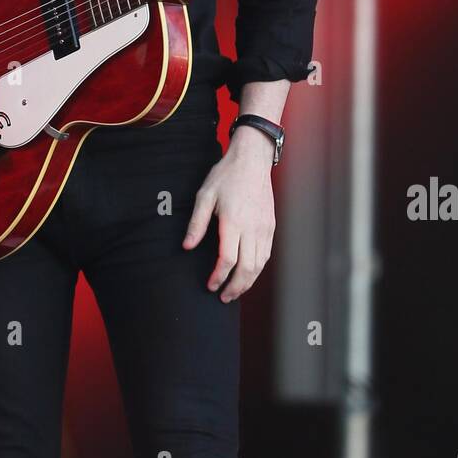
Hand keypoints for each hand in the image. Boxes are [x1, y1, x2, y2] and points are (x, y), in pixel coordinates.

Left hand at [182, 127, 275, 300]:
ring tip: (235, 291)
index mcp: (234, 221)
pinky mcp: (271, 225)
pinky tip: (249, 274)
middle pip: (247, 269)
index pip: (228, 260)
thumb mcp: (204, 195)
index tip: (210, 286)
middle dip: (235, 287)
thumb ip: (196, 223)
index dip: (218, 277)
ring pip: (260, 265)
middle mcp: (252, 228)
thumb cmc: (226, 176)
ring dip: (248, 282)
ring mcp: (264, 228)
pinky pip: (267, 254)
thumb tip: (187, 247)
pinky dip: (258, 269)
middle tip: (223, 298)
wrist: (252, 159)